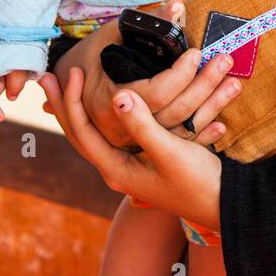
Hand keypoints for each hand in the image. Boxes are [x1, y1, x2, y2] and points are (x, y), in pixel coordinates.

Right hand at [36, 0, 240, 149]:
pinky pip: (178, 141)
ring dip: (211, 106)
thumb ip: (144, 23)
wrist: (68, 89)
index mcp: (108, 100)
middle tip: (225, 60)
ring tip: (236, 83)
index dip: (180, 74)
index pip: (155, 93)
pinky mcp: (145, 144)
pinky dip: (202, 133)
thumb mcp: (111, 36)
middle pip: (173, 112)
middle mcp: (121, 127)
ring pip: (179, 129)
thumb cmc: (91, 56)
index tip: (196, 53)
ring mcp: (133, 139)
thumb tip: (178, 5)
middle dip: (204, 86)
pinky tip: (224, 122)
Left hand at [39, 69, 222, 227]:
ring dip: (84, 105)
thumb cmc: (198, 183)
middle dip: (66, 103)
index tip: (73, 71)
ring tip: (69, 83)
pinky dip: (111, 112)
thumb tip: (116, 96)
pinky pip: (122, 128)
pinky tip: (106, 97)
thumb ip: (143, 125)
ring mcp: (133, 162)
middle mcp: (119, 167)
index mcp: (117, 169)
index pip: (81, 132)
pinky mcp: (149, 154)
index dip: (72, 101)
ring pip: (99, 129)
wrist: (227, 203)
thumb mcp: (170, 152)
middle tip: (49, 77)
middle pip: (82, 131)